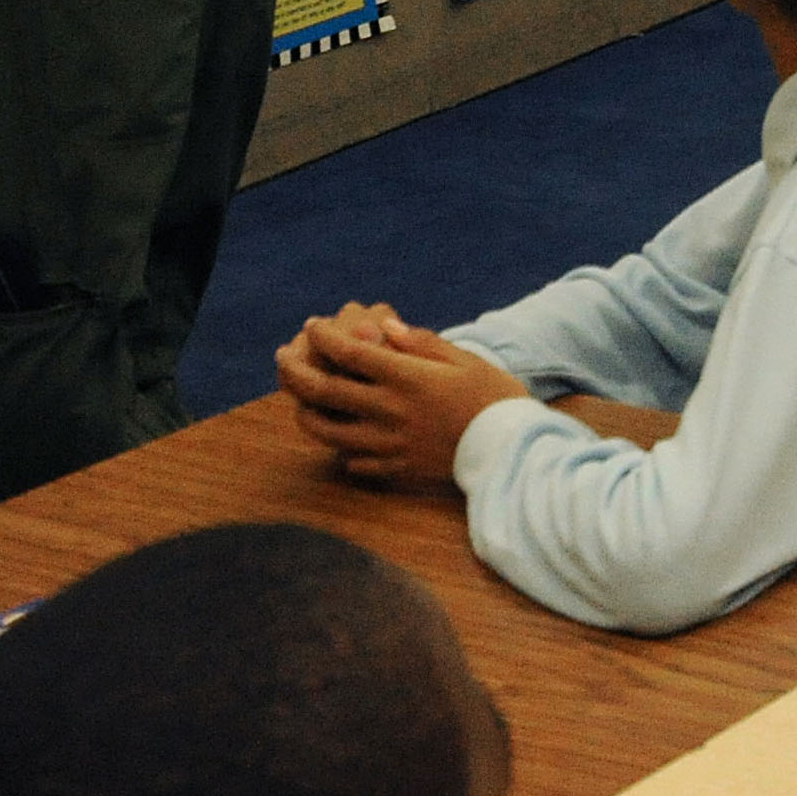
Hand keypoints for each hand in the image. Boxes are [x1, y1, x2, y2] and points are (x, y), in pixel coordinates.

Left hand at [281, 308, 527, 488]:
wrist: (515, 449)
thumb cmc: (496, 398)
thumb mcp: (465, 360)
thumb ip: (421, 342)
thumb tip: (382, 326)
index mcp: (407, 378)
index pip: (350, 352)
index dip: (324, 336)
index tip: (313, 326)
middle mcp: (389, 411)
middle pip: (324, 390)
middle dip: (295, 369)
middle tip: (281, 357)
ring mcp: (387, 444)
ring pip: (326, 430)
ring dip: (305, 412)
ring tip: (299, 400)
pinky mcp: (395, 469)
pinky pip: (353, 461)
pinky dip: (340, 447)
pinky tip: (341, 437)